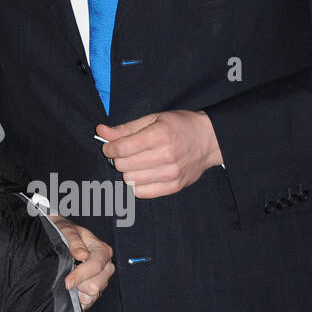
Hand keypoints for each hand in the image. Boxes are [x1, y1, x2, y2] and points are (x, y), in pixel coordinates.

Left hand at [49, 215, 114, 309]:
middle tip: (66, 277)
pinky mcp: (94, 290)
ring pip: (93, 294)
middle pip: (96, 284)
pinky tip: (72, 288)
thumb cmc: (66, 233)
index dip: (80, 275)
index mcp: (102, 250)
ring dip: (78, 290)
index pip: (96, 267)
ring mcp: (101, 279)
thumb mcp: (68, 231)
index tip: (67, 281)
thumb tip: (82, 255)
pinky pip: (89, 301)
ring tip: (68, 279)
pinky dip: (79, 297)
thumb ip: (74, 242)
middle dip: (79, 283)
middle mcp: (105, 266)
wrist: (61, 238)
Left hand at [99, 110, 222, 198]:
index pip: (122, 149)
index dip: (109, 148)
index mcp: (159, 136)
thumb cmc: (180, 126)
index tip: (109, 146)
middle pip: (123, 165)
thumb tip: (101, 131)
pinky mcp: (175, 186)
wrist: (210, 140)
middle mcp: (165, 156)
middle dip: (118, 159)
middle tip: (125, 153)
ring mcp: (171, 173)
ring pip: (130, 180)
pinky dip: (137, 184)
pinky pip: (143, 192)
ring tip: (136, 163)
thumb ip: (125, 128)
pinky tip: (142, 174)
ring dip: (128, 172)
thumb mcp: (153, 119)